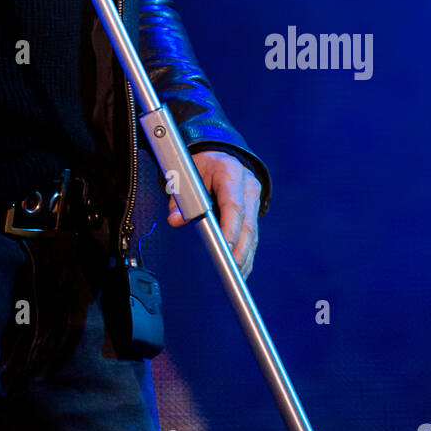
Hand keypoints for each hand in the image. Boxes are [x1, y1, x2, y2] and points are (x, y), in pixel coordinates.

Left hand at [166, 150, 260, 279]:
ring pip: (253, 232)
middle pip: (248, 223)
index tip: (224, 248)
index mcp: (230, 172)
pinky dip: (246, 252)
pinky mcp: (254, 210)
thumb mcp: (187, 174)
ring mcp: (254, 198)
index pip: (233, 204)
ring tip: (235, 275)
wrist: (218, 154)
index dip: (231, 228)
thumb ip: (180, 198)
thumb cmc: (202, 164)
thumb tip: (175, 219)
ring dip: (245, 255)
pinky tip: (242, 268)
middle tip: (231, 270)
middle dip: (240, 250)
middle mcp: (247, 185)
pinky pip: (252, 234)